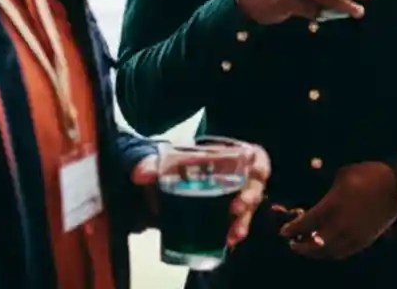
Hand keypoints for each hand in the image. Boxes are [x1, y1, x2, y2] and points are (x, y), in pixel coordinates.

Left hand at [131, 143, 272, 249]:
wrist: (167, 183)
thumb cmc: (174, 166)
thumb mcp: (162, 160)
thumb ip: (150, 165)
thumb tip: (140, 176)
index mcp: (230, 154)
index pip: (253, 155)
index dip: (256, 161)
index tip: (253, 167)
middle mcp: (239, 175)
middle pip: (255, 184)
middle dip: (250, 196)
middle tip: (236, 208)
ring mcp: (235, 196)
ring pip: (249, 207)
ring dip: (243, 220)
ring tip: (233, 235)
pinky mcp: (228, 215)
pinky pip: (238, 223)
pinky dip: (234, 232)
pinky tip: (228, 242)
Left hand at [279, 161, 396, 259]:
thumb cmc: (368, 175)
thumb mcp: (343, 171)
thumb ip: (323, 174)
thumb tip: (310, 166)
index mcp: (332, 206)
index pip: (305, 223)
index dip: (292, 229)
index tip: (283, 232)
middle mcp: (340, 225)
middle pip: (314, 244)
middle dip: (301, 246)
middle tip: (292, 243)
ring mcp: (353, 235)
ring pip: (329, 252)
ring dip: (315, 252)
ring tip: (308, 247)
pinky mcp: (364, 240)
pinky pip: (343, 252)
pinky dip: (331, 253)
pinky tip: (327, 248)